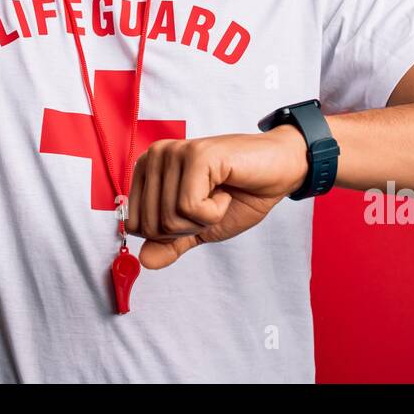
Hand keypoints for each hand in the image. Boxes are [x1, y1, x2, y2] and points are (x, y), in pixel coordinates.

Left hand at [123, 126, 309, 270]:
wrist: (279, 171)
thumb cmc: (240, 193)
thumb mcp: (200, 227)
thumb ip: (171, 243)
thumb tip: (144, 261)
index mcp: (147, 170)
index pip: (134, 225)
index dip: (169, 234)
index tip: (195, 212)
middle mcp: (155, 156)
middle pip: (151, 224)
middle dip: (187, 227)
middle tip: (211, 204)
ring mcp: (175, 153)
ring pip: (169, 217)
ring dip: (203, 219)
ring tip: (220, 196)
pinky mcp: (196, 155)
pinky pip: (190, 207)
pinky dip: (214, 211)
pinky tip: (225, 191)